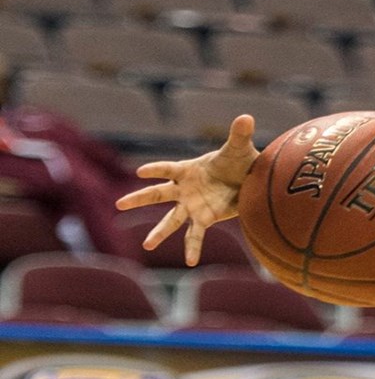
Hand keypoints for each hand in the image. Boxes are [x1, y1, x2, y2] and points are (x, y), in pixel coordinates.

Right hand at [114, 115, 256, 265]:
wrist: (252, 179)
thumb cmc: (241, 161)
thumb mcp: (239, 148)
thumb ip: (240, 134)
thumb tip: (246, 116)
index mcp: (188, 169)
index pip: (168, 169)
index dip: (156, 169)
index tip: (141, 171)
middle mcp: (185, 189)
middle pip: (157, 194)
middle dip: (139, 199)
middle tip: (119, 205)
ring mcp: (192, 205)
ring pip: (171, 220)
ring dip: (159, 233)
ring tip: (147, 247)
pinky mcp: (205, 218)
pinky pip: (195, 235)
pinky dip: (192, 248)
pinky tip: (190, 262)